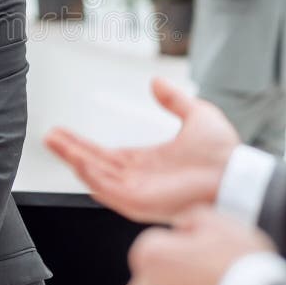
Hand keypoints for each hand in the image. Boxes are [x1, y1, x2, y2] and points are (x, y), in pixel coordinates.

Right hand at [45, 78, 238, 223]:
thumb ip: (175, 100)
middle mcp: (138, 179)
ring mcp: (138, 192)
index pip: (107, 155)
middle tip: (49, 136)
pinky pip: (109, 190)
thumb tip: (156, 82)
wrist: (236, 174)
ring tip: (54, 143)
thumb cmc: (224, 153)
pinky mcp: (141, 202)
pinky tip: (77, 161)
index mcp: (147, 163)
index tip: (63, 132)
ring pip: (96, 176)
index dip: (83, 144)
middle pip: (95, 165)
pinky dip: (91, 176)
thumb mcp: (196, 115)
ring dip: (74, 160)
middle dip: (71, 150)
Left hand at [125, 207, 275, 284]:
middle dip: (170, 280)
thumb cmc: (244, 272)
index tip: (196, 257)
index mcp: (153, 255)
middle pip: (149, 282)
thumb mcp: (221, 224)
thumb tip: (182, 226)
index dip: (176, 250)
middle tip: (204, 281)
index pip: (150, 248)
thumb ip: (192, 218)